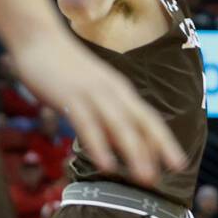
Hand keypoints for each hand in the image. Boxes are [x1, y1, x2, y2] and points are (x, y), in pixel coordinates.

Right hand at [10, 34, 186, 186]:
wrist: (39, 37)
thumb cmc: (63, 68)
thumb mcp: (91, 92)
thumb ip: (102, 115)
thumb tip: (115, 143)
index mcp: (120, 91)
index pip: (149, 119)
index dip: (165, 142)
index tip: (178, 164)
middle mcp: (113, 91)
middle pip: (140, 123)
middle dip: (154, 152)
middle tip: (162, 179)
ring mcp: (93, 93)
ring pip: (120, 125)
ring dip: (135, 152)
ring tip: (145, 178)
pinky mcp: (70, 96)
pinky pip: (88, 124)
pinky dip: (99, 145)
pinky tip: (105, 165)